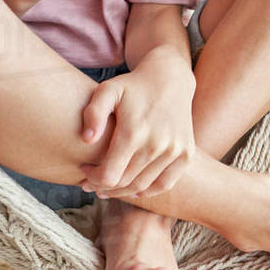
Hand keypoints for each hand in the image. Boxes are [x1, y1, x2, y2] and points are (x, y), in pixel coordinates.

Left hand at [79, 53, 196, 197]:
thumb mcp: (107, 90)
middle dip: (103, 186)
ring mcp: (174, 151)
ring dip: (122, 192)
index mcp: (134, 132)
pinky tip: (133, 188)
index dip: (93, 178)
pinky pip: (165, 184)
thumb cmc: (132, 86)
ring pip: (142, 186)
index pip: (109, 175)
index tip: (83, 171)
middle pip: (124, 183)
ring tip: (108, 187)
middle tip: (90, 183)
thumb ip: (94, 113)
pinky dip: (147, 190)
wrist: (170, 78)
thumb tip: (87, 139)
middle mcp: (156, 145)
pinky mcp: (186, 154)